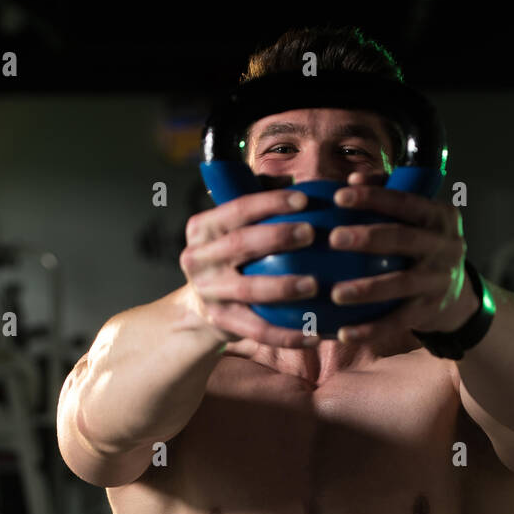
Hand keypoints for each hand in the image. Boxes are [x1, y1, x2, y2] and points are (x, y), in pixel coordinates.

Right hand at [179, 184, 320, 349]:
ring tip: (314, 284)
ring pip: (248, 289)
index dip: (270, 202)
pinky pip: (258, 330)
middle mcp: (199, 258)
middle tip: (311, 233)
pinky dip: (287, 335)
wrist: (200, 308)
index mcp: (202, 228)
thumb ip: (258, 204)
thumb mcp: (233, 229)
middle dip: (276, 236)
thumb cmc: (231, 258)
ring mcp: (209, 292)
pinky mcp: (222, 322)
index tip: (304, 199)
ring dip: (282, 286)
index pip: (238, 209)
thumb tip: (293, 179)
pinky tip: (314, 334)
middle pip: (240, 243)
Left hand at [327, 171, 479, 344]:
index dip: (374, 197)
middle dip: (368, 237)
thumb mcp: (415, 218)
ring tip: (335, 293)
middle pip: (403, 239)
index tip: (340, 196)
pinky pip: (397, 321)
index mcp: (439, 216)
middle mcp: (445, 246)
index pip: (405, 201)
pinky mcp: (429, 311)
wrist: (457, 294)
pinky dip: (371, 329)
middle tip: (333, 238)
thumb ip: (387, 194)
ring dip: (367, 289)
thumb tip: (352, 178)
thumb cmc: (420, 246)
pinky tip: (343, 333)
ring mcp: (438, 280)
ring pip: (401, 284)